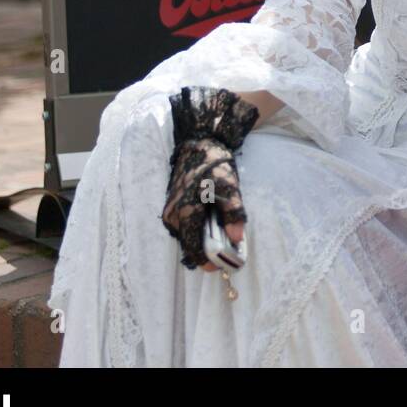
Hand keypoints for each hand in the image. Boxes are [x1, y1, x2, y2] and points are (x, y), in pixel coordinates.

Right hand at [160, 137, 247, 270]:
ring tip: (224, 235)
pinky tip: (213, 223)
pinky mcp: (173, 207)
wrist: (198, 141)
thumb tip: (236, 238)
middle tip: (229, 250)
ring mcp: (171, 212)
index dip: (208, 261)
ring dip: (204, 240)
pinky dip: (199, 230)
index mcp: (184, 214)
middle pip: (190, 246)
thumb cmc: (213, 163)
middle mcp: (173, 217)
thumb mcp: (229, 186)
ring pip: (187, 237)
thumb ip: (233, 213)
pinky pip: (186, 227)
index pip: (192, 250)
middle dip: (209, 251)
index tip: (224, 265)